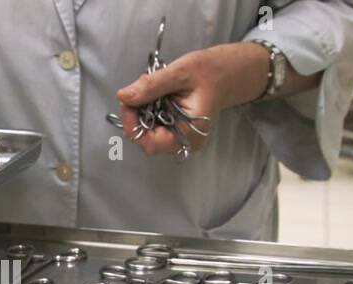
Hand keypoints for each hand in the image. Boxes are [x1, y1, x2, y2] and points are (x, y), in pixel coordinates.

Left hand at [116, 43, 269, 156]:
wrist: (229, 72)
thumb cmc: (211, 71)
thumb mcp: (181, 72)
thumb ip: (152, 86)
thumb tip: (123, 96)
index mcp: (189, 134)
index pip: (150, 143)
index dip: (133, 125)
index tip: (128, 101)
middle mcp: (183, 143)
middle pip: (144, 139)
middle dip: (137, 114)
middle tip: (141, 88)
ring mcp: (179, 139)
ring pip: (145, 132)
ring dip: (141, 110)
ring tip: (153, 88)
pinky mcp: (174, 131)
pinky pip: (152, 126)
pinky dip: (148, 109)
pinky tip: (157, 95)